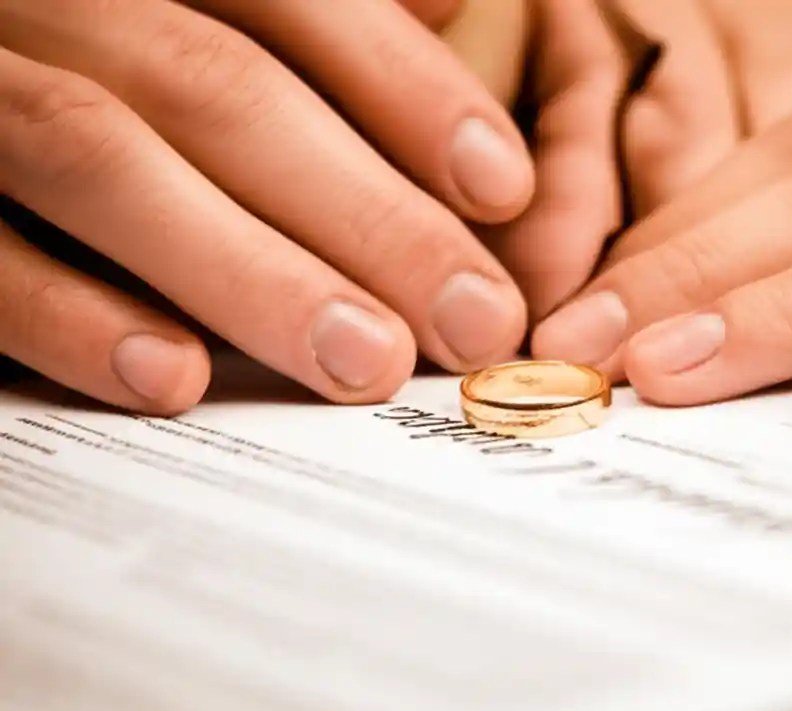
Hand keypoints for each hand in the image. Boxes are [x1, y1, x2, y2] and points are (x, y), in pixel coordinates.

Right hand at [0, 0, 535, 414]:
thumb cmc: (75, 51)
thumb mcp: (180, 4)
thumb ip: (311, 16)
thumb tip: (455, 5)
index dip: (407, 87)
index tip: (504, 187)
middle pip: (220, 86)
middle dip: (363, 207)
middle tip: (471, 315)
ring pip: (102, 155)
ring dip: (248, 269)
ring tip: (366, 360)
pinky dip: (71, 313)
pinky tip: (172, 376)